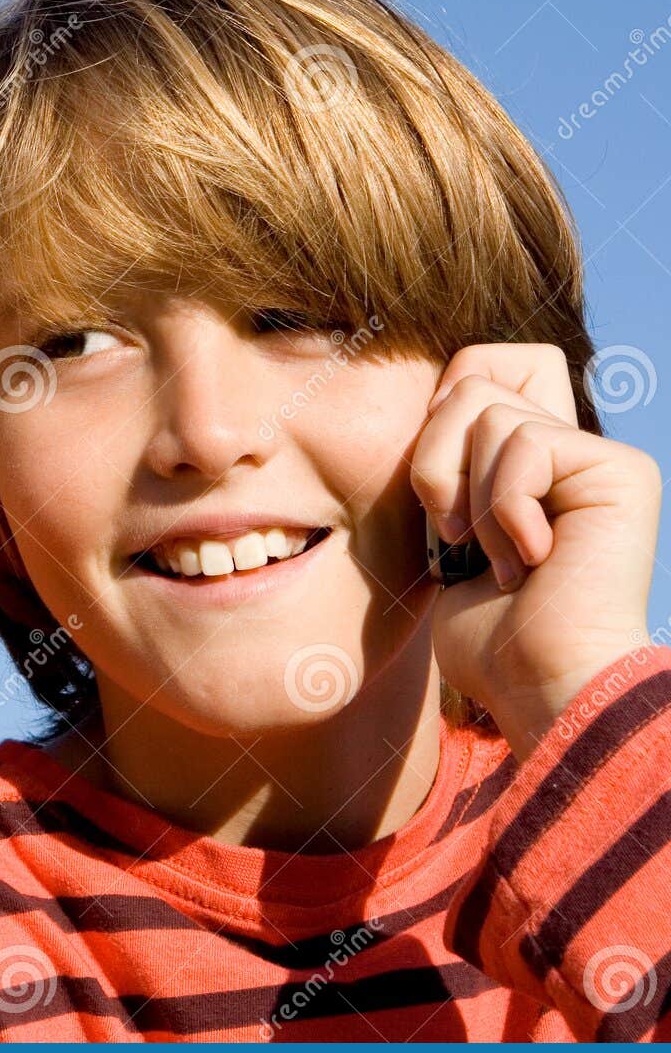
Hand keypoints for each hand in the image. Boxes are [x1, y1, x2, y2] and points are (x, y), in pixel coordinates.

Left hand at [409, 344, 658, 758]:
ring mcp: (596, 456)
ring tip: (501, 561)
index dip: (436, 411)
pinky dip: (506, 510)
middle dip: (435, 463)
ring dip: (472, 500)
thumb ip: (449, 465)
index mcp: (526, 462)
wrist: (538, 684)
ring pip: (489, 412)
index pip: (475, 368)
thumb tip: (437, 395)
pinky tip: (532, 561)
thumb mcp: (445, 535)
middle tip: (455, 535)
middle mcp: (567, 448)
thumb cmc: (488, 636)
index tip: (433, 493)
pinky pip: (525, 445)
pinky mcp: (619, 468)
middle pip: (472, 381)